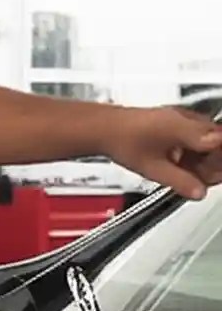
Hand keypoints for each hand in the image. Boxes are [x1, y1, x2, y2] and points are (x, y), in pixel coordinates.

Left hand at [105, 106, 221, 199]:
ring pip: (207, 141)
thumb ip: (181, 182)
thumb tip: (199, 191)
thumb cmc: (121, 139)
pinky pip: (193, 137)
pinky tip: (176, 163)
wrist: (101, 127)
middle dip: (211, 165)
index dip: (216, 164)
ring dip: (201, 160)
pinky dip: (191, 153)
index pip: (219, 144)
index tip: (210, 177)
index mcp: (187, 128)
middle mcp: (187, 119)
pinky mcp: (173, 121)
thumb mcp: (153, 168)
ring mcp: (180, 118)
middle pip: (217, 143)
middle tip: (197, 180)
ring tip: (184, 174)